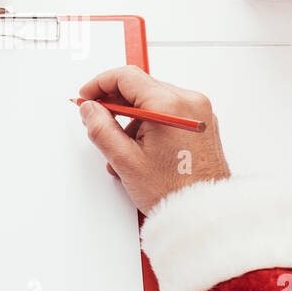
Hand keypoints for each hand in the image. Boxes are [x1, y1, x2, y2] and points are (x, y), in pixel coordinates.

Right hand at [79, 66, 229, 215]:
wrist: (204, 214)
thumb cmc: (174, 193)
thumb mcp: (126, 161)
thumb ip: (101, 129)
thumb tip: (90, 110)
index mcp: (170, 106)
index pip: (127, 76)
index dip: (100, 84)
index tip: (87, 96)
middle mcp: (190, 103)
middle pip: (141, 87)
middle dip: (116, 104)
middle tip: (99, 121)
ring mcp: (200, 113)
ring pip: (154, 100)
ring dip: (133, 119)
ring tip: (126, 150)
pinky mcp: (203, 124)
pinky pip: (170, 112)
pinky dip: (151, 124)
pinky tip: (143, 150)